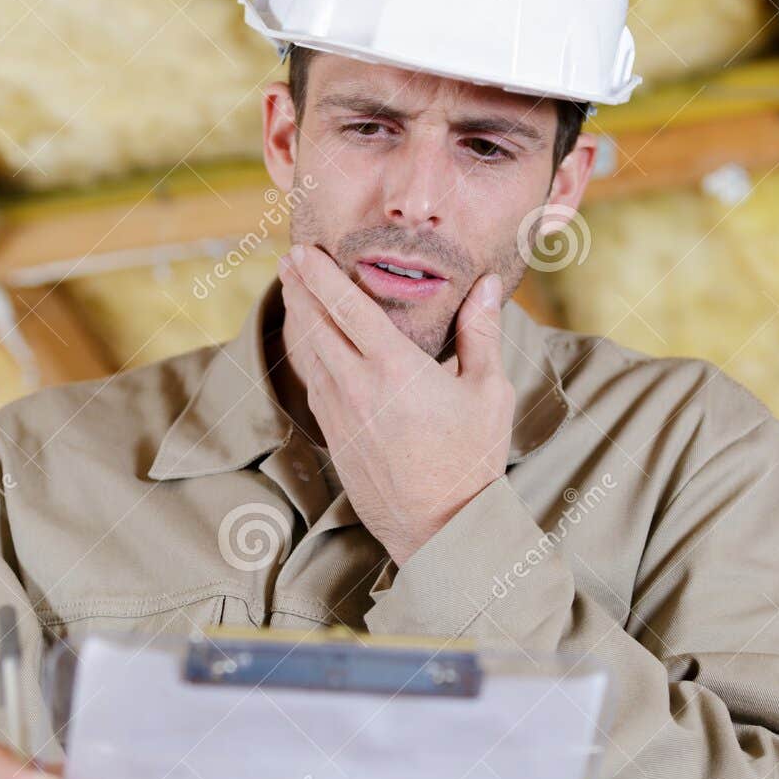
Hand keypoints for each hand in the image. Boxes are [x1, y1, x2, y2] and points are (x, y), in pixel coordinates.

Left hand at [277, 245, 514, 565]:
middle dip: (299, 288)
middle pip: (315, 325)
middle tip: (289, 258)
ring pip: (308, 354)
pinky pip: (313, 383)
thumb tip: (484, 285)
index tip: (303, 251)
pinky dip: (306, 353)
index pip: (347, 308)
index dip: (321, 275)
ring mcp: (340, 414)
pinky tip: (308, 343)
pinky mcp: (335, 436)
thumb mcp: (489, 393)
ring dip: (298, 318)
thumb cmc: (471, 460)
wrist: (440, 527)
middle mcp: (358, 387)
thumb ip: (480, 333)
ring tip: (291, 290)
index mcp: (395, 369)